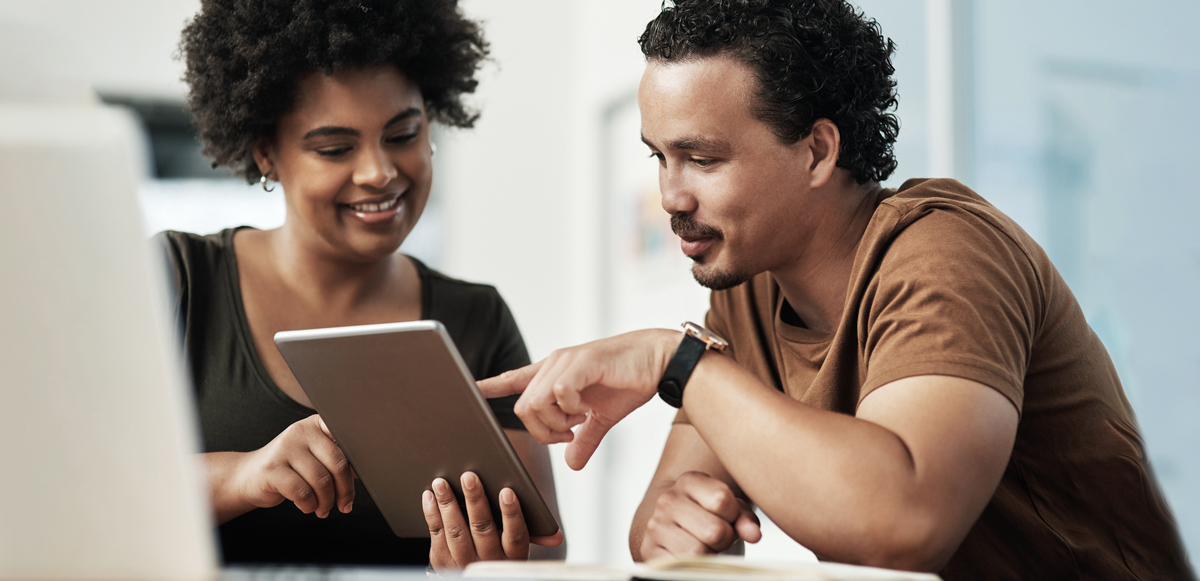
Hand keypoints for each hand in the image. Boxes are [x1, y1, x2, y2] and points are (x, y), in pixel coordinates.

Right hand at [232, 414, 354, 518]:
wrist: (249, 477)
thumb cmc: (291, 470)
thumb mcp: (315, 458)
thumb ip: (338, 460)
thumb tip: (366, 472)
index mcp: (317, 424)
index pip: (347, 439)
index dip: (359, 461)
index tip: (365, 478)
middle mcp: (301, 431)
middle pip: (338, 463)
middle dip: (345, 490)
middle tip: (344, 505)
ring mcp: (284, 448)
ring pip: (321, 480)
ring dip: (326, 501)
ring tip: (322, 509)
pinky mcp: (271, 468)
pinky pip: (302, 492)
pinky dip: (309, 505)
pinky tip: (307, 507)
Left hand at [423, 471, 564, 571]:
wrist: (473, 580)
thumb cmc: (499, 553)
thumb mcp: (516, 549)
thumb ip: (532, 535)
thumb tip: (557, 536)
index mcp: (512, 556)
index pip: (516, 535)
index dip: (511, 513)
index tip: (507, 491)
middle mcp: (489, 561)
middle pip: (482, 528)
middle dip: (475, 501)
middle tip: (468, 476)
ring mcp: (463, 562)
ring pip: (456, 531)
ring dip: (448, 504)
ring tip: (442, 482)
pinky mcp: (442, 561)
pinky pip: (436, 535)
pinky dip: (432, 513)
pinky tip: (430, 495)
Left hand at [478, 329, 679, 469]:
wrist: (659, 361)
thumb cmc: (630, 381)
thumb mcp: (603, 418)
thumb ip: (585, 439)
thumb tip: (573, 464)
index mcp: (555, 373)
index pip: (515, 378)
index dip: (493, 385)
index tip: (473, 388)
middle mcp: (554, 364)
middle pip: (523, 407)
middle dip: (542, 431)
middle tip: (568, 434)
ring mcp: (566, 362)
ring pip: (535, 402)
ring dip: (555, 422)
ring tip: (578, 423)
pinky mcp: (582, 363)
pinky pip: (558, 392)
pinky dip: (570, 409)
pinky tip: (586, 410)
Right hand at [640, 471, 760, 560]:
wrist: (672, 528)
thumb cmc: (707, 517)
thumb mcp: (730, 510)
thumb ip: (745, 518)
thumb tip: (753, 534)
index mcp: (689, 481)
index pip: (722, 500)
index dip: (732, 516)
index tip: (726, 517)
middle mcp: (668, 500)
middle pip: (714, 531)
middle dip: (723, 539)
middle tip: (716, 537)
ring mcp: (655, 526)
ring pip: (697, 552)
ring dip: (708, 555)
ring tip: (703, 545)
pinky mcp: (649, 551)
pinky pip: (680, 566)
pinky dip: (692, 566)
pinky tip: (690, 556)